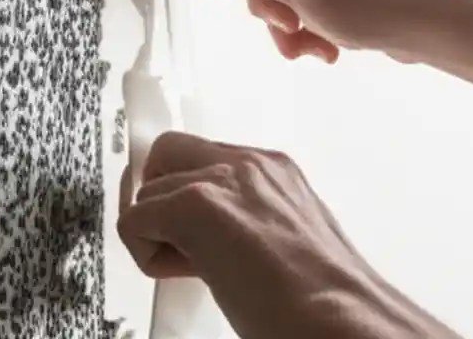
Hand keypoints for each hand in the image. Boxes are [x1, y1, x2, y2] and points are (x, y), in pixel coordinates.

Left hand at [117, 131, 455, 338]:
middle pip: (166, 153)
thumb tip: (216, 237)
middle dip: (160, 196)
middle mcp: (249, 164)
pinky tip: (191, 276)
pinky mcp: (195, 206)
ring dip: (159, 235)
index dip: (188, 195)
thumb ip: (252, 219)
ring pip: (147, 192)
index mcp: (274, 170)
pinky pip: (133, 222)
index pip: (203, 158)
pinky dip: (148, 256)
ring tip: (202, 271)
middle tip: (184, 245)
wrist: (340, 318)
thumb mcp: (289, 237)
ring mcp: (221, 179)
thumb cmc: (324, 298)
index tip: (201, 237)